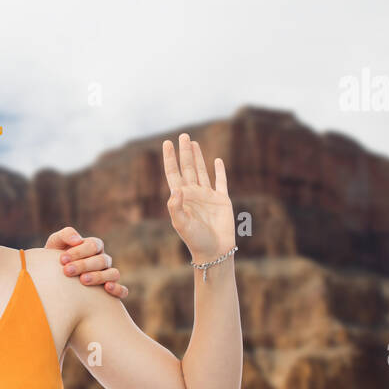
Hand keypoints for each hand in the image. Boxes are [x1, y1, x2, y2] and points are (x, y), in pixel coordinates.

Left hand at [44, 226, 127, 298]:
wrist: (52, 277)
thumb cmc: (54, 258)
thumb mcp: (56, 243)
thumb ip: (65, 235)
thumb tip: (78, 239)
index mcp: (93, 246)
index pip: (93, 245)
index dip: (79, 252)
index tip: (62, 259)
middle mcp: (103, 259)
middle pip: (102, 260)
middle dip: (84, 265)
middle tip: (67, 271)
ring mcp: (108, 275)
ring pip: (113, 273)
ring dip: (99, 276)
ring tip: (82, 280)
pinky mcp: (110, 290)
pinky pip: (123, 290)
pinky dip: (118, 289)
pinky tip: (107, 288)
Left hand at [162, 133, 235, 263]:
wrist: (214, 252)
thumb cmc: (195, 240)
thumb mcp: (182, 224)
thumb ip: (176, 207)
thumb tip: (176, 188)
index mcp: (182, 198)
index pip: (174, 174)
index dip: (170, 159)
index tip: (167, 143)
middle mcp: (194, 194)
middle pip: (188, 168)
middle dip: (185, 152)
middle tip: (183, 136)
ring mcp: (208, 196)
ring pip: (202, 171)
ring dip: (198, 157)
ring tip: (193, 143)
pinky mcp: (222, 200)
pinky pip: (221, 182)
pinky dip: (220, 171)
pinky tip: (217, 161)